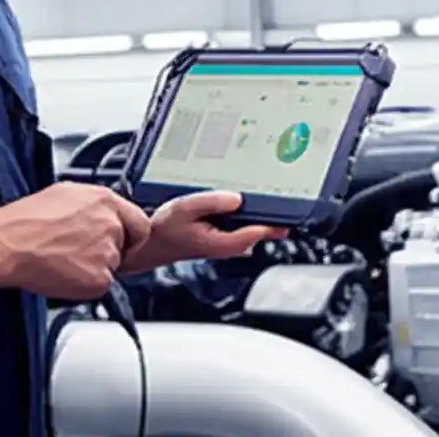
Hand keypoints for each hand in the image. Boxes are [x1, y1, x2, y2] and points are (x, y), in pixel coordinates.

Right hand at [0, 182, 150, 300]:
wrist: (9, 244)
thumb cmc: (26, 220)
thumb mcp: (64, 195)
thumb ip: (92, 205)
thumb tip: (98, 211)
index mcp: (105, 200)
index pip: (140, 222)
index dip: (131, 235)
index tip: (125, 243)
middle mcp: (111, 224)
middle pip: (125, 246)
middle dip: (110, 251)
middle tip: (83, 254)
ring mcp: (108, 252)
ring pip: (110, 266)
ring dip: (93, 267)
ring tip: (64, 259)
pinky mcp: (100, 278)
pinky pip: (99, 285)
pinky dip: (84, 284)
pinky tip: (64, 272)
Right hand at [120, 192, 288, 273]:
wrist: (151, 242)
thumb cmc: (164, 229)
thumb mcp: (185, 208)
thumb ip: (212, 202)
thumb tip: (236, 199)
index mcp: (222, 243)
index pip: (257, 233)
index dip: (273, 221)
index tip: (287, 210)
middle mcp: (229, 246)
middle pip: (260, 230)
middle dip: (270, 214)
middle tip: (282, 192)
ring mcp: (228, 243)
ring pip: (252, 227)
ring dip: (256, 213)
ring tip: (260, 192)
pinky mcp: (225, 238)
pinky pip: (244, 226)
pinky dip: (245, 214)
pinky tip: (240, 200)